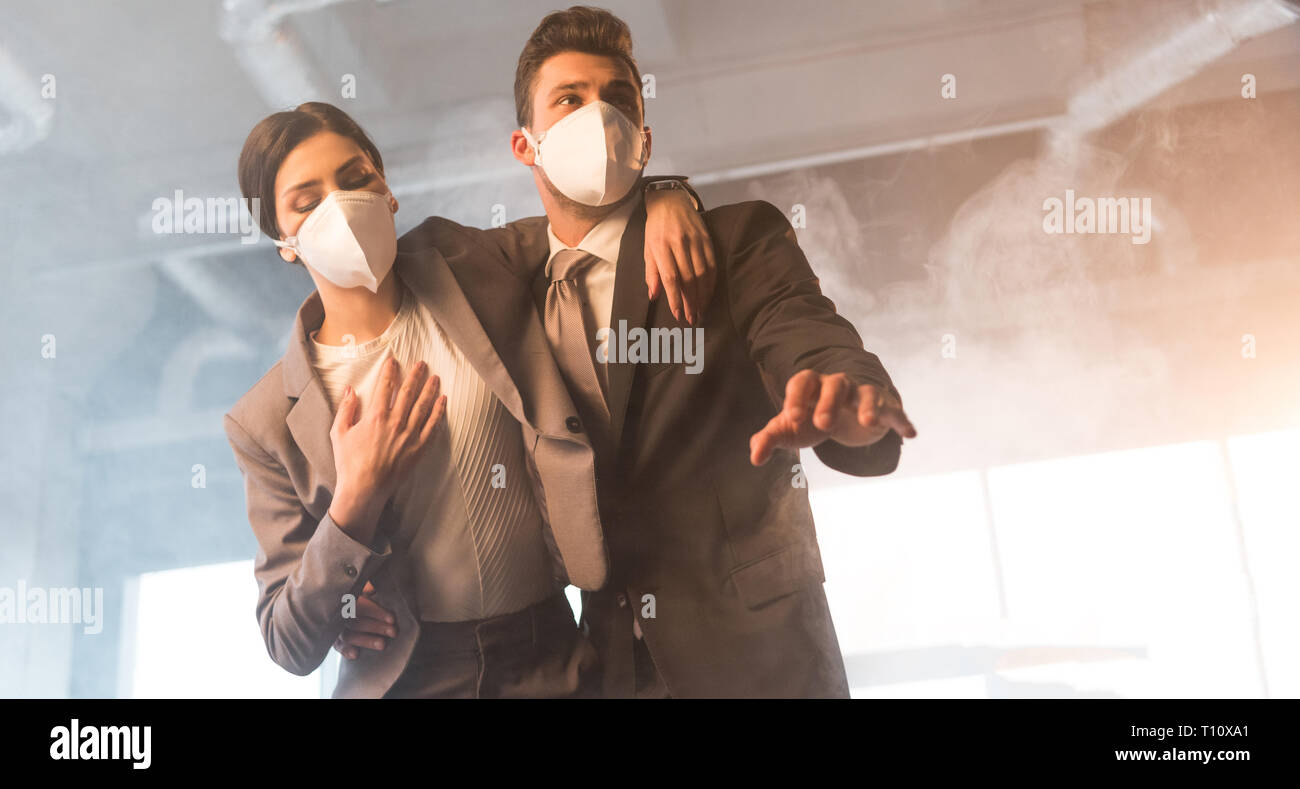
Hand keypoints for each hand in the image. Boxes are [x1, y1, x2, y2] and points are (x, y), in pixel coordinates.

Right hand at [328, 355, 445, 541]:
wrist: (365, 489)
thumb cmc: (349, 463)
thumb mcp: (339, 433)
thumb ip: (345, 409)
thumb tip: (349, 389)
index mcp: (376, 417)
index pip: (385, 387)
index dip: (390, 371)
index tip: (394, 361)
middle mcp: (396, 423)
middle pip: (408, 392)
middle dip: (416, 375)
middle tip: (422, 363)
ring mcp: (410, 436)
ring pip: (423, 406)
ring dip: (430, 389)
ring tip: (435, 377)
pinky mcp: (419, 448)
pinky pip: (433, 426)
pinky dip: (439, 412)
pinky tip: (443, 401)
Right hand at [334, 581, 396, 658]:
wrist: (338, 600)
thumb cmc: (362, 594)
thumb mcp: (367, 587)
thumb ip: (372, 588)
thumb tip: (378, 590)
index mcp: (349, 597)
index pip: (363, 605)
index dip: (377, 612)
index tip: (393, 619)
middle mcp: (340, 612)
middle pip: (357, 621)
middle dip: (376, 627)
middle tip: (393, 632)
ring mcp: (336, 627)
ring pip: (349, 635)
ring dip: (366, 640)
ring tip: (383, 645)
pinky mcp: (335, 640)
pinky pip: (338, 646)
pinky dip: (346, 650)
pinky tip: (355, 655)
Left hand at [644, 186, 716, 324]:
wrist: (670, 200)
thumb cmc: (655, 228)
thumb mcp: (647, 248)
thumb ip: (651, 273)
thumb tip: (654, 296)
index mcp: (660, 246)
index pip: (670, 277)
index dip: (675, 298)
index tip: (678, 314)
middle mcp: (679, 243)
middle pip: (688, 278)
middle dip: (691, 302)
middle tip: (692, 319)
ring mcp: (695, 240)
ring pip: (702, 273)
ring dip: (703, 295)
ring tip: (701, 311)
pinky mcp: (707, 238)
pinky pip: (712, 264)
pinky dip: (712, 282)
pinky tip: (709, 294)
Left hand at [749, 370, 916, 465]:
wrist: (845, 413)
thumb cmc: (812, 417)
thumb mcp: (790, 429)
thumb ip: (769, 438)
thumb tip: (755, 457)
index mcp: (813, 386)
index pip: (803, 381)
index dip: (796, 397)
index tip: (789, 417)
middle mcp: (839, 386)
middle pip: (836, 384)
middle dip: (829, 402)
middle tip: (822, 424)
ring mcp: (864, 395)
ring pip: (867, 393)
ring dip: (868, 405)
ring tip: (868, 422)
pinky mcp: (885, 408)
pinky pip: (895, 412)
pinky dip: (902, 421)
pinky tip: (910, 433)